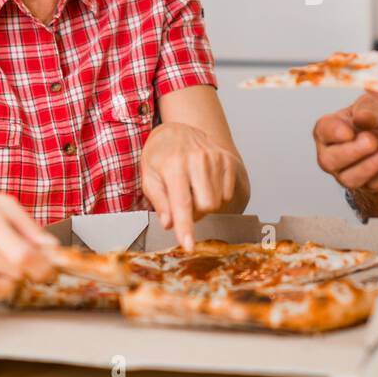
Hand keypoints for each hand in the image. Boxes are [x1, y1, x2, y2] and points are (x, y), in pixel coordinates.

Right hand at [0, 178, 57, 311]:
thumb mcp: (3, 202)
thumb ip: (29, 226)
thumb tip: (52, 248)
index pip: (23, 255)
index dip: (44, 268)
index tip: (49, 270)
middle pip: (12, 274)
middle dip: (29, 274)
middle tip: (29, 267)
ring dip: (5, 287)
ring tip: (6, 274)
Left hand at [139, 122, 240, 250]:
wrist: (177, 131)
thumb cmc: (160, 156)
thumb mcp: (149, 177)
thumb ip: (159, 201)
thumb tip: (168, 223)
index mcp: (174, 165)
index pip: (182, 203)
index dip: (185, 227)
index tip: (189, 245)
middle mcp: (198, 160)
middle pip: (206, 206)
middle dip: (195, 214)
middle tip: (184, 204)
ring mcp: (216, 158)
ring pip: (218, 201)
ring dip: (205, 204)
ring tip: (193, 191)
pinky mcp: (227, 160)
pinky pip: (227, 193)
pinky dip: (217, 196)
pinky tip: (205, 184)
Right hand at [312, 93, 377, 193]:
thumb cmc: (376, 124)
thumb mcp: (376, 105)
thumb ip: (368, 106)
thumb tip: (362, 118)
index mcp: (327, 129)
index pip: (323, 131)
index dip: (335, 133)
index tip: (350, 132)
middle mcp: (330, 154)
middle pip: (330, 160)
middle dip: (353, 151)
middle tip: (372, 141)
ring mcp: (344, 174)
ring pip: (350, 178)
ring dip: (371, 165)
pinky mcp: (364, 187)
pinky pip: (374, 184)